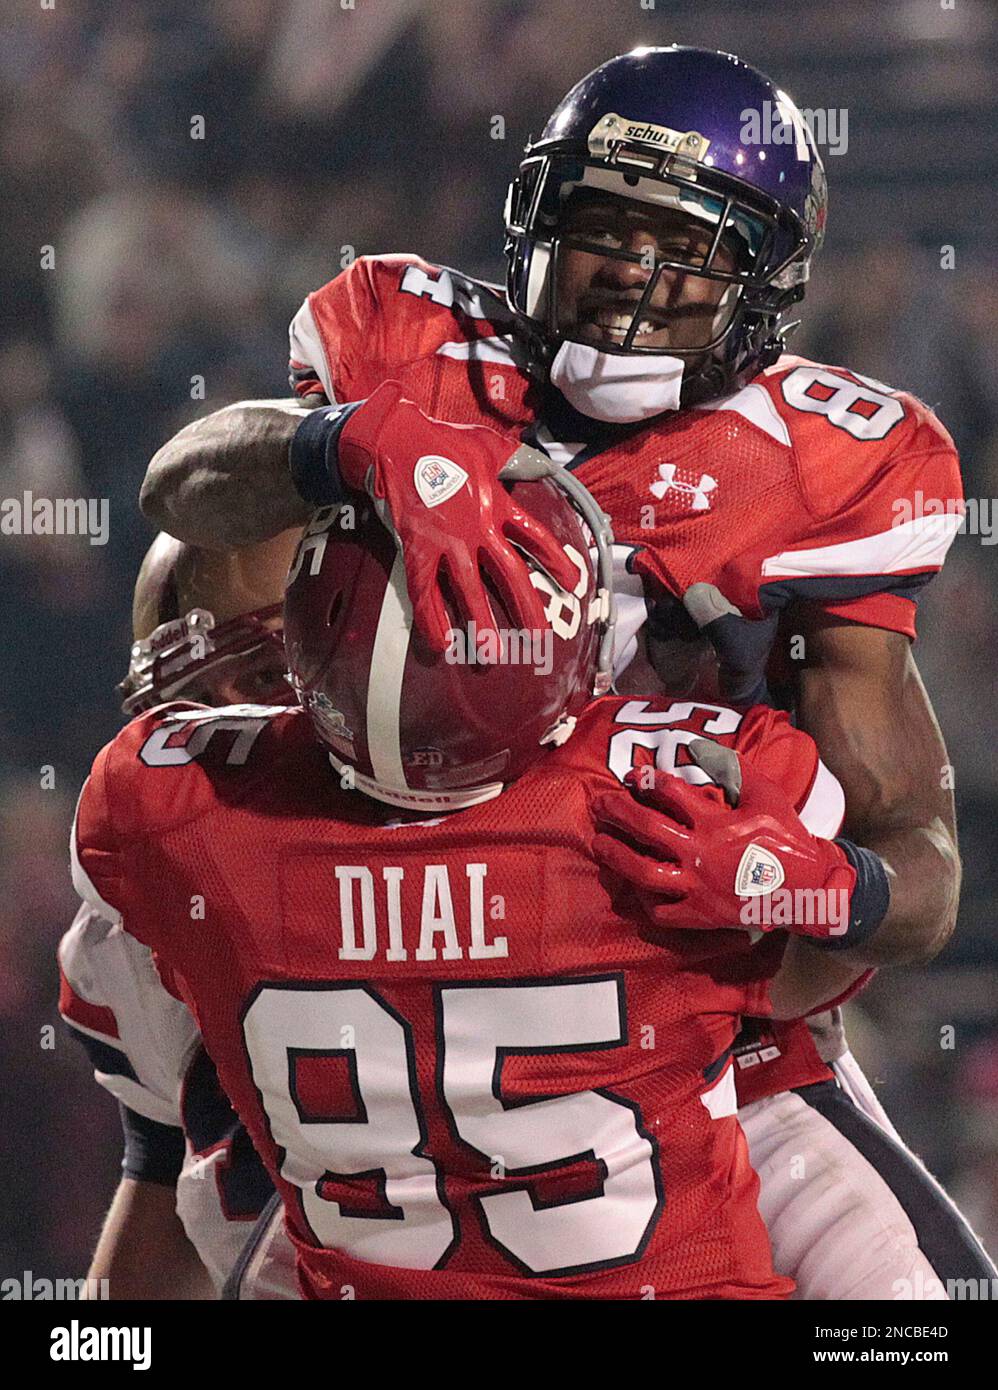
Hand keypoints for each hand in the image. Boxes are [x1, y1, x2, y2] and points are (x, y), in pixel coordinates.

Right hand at [336, 381, 579, 652]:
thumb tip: (542, 468)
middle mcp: (478, 528)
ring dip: (480, 625)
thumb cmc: (443, 440)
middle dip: (526, 608)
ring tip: (490, 656)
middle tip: (538, 639)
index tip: (574, 584)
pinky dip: (430, 619)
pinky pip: (425, 591)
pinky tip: (439, 644)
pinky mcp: (417, 548)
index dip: (557, 562)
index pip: (536, 538)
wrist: (397, 440)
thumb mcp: (489, 444)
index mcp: (498, 503)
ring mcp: (447, 541)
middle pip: (509, 574)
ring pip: (469, 590)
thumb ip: (516, 460)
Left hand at [592, 741, 856, 937]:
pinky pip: (663, 911)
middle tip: (598, 803)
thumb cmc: (787, 840)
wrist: (809, 889)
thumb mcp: (768, 796)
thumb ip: (736, 770)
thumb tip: (704, 750)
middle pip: (647, 827)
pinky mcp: (700, 914)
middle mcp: (699, 852)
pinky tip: (636, 889)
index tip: (633, 776)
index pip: (671, 793)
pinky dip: (646, 902)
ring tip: (598, 844)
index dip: (648, 780)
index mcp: (716, 821)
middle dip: (618, 812)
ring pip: (643, 871)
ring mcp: (697, 886)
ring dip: (616, 855)